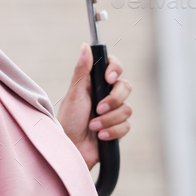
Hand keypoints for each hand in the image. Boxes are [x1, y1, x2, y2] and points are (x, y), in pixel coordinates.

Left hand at [57, 44, 132, 169]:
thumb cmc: (67, 120)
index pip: (113, 67)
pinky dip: (112, 131)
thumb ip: (82, 70)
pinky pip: (126, 126)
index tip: (109, 78)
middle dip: (114, 99)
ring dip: (109, 119)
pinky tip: (100, 136)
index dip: (115, 69)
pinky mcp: (117, 129)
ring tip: (93, 126)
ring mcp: (112, 113)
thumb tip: (85, 45)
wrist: (70, 149)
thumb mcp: (74, 93)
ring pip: (127, 109)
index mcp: (94, 83)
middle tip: (98, 108)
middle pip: (126, 87)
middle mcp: (106, 96)